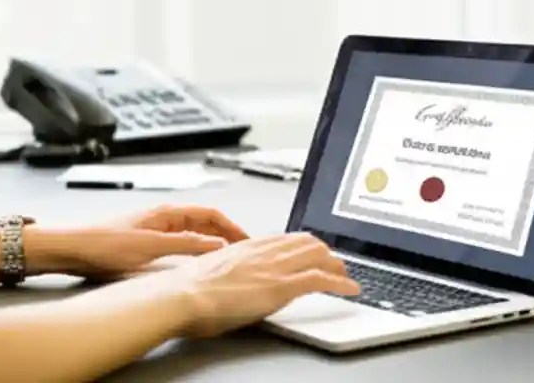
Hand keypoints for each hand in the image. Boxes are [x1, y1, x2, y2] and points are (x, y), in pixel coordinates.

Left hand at [31, 205, 249, 279]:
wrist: (74, 248)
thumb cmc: (105, 243)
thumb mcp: (151, 247)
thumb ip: (186, 245)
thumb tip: (218, 245)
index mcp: (168, 212)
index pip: (212, 214)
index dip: (233, 227)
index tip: (249, 242)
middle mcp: (164, 218)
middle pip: (205, 223)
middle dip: (227, 235)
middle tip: (244, 252)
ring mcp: (156, 230)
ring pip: (194, 234)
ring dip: (213, 244)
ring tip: (227, 259)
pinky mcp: (147, 243)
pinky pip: (181, 244)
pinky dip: (196, 252)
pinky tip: (197, 265)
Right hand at [151, 231, 360, 337]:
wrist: (183, 295)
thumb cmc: (189, 288)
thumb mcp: (213, 270)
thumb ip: (230, 268)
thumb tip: (234, 277)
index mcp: (247, 245)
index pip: (285, 238)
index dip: (304, 246)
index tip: (311, 252)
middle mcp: (264, 250)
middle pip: (307, 242)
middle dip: (325, 253)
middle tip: (334, 264)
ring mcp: (275, 266)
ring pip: (319, 255)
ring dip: (336, 266)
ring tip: (345, 276)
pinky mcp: (281, 286)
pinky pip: (321, 279)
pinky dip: (341, 283)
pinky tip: (350, 289)